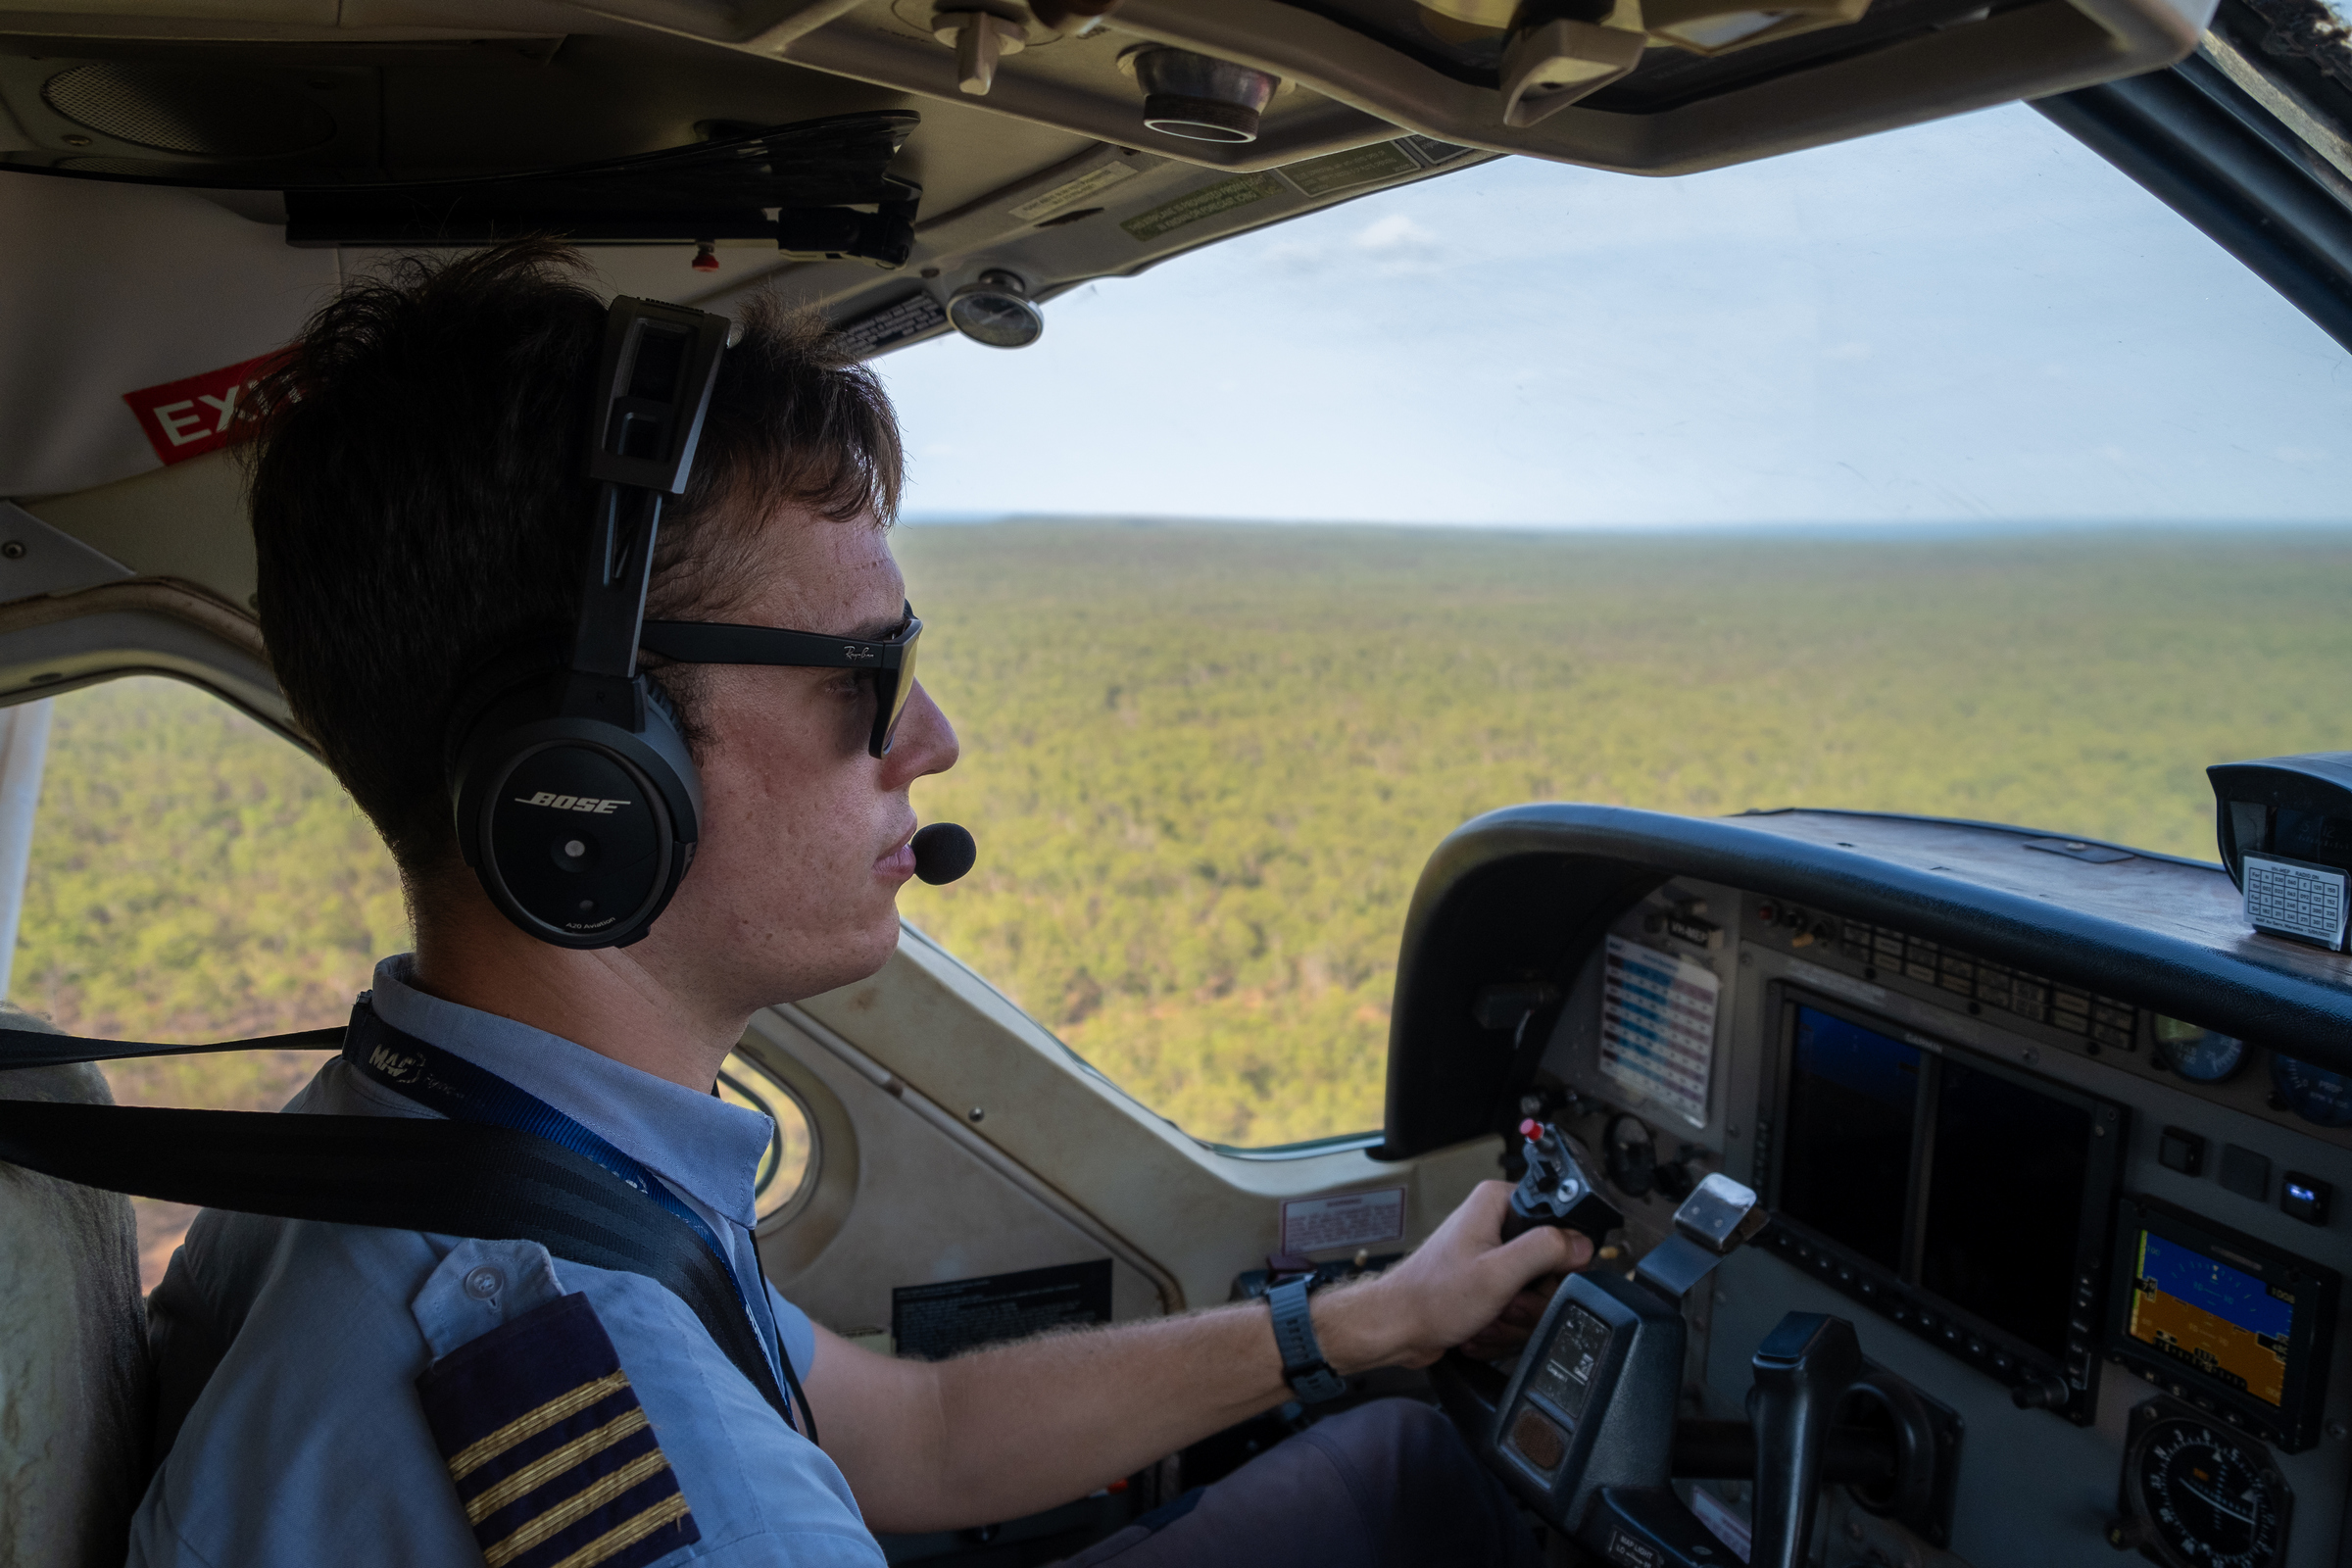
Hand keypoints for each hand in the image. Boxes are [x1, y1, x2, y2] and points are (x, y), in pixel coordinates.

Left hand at [1319, 1181, 1592, 1371]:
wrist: (1398, 1328)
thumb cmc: (1430, 1298)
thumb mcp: (1498, 1273)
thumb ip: (1545, 1251)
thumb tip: (1582, 1243)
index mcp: (1497, 1203)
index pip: (1559, 1220)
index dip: (1557, 1256)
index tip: (1539, 1278)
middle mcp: (1495, 1224)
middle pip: (1550, 1264)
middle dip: (1532, 1296)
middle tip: (1509, 1302)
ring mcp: (1492, 1257)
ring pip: (1536, 1291)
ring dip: (1516, 1315)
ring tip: (1490, 1316)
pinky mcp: (1489, 1285)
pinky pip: (1518, 1307)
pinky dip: (1504, 1324)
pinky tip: (1483, 1324)